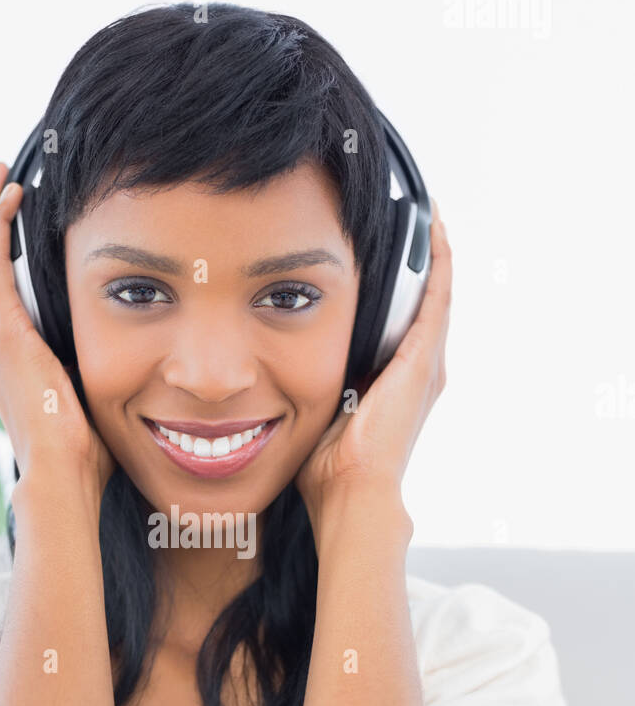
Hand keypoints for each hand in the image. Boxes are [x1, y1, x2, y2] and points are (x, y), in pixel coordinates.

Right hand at [0, 162, 115, 502]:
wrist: (61, 475)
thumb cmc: (80, 453)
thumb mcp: (86, 397)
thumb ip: (90, 370)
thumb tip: (129, 362)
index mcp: (8, 357)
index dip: (3, 249)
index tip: (18, 216)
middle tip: (2, 178)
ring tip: (2, 173)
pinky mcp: (3, 333)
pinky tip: (11, 192)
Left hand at [297, 202, 451, 533]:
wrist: (352, 492)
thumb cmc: (327, 470)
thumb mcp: (318, 415)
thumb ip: (310, 389)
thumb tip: (270, 373)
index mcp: (397, 385)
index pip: (403, 324)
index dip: (398, 290)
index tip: (383, 255)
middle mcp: (420, 372)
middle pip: (425, 304)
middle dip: (417, 264)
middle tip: (412, 220)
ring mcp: (427, 365)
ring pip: (436, 295)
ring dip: (432, 255)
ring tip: (428, 213)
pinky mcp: (424, 359)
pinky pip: (436, 297)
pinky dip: (437, 262)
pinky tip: (433, 228)